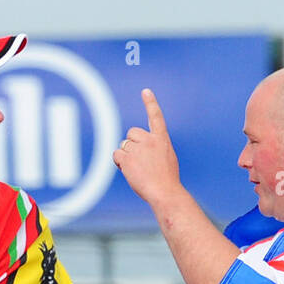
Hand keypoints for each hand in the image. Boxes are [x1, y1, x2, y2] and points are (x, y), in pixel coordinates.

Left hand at [112, 89, 180, 207]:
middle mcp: (150, 140)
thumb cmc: (167, 181)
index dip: (150, 103)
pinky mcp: (128, 158)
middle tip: (140, 161)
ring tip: (138, 170)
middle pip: (132, 133)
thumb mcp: (167, 159)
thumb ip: (155, 149)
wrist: (165, 192)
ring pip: (124, 145)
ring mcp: (138, 148)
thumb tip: (137, 150)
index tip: (145, 91)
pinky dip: (119, 163)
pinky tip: (129, 171)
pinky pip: (116, 154)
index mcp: (162, 139)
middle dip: (132, 144)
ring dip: (127, 156)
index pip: (155, 117)